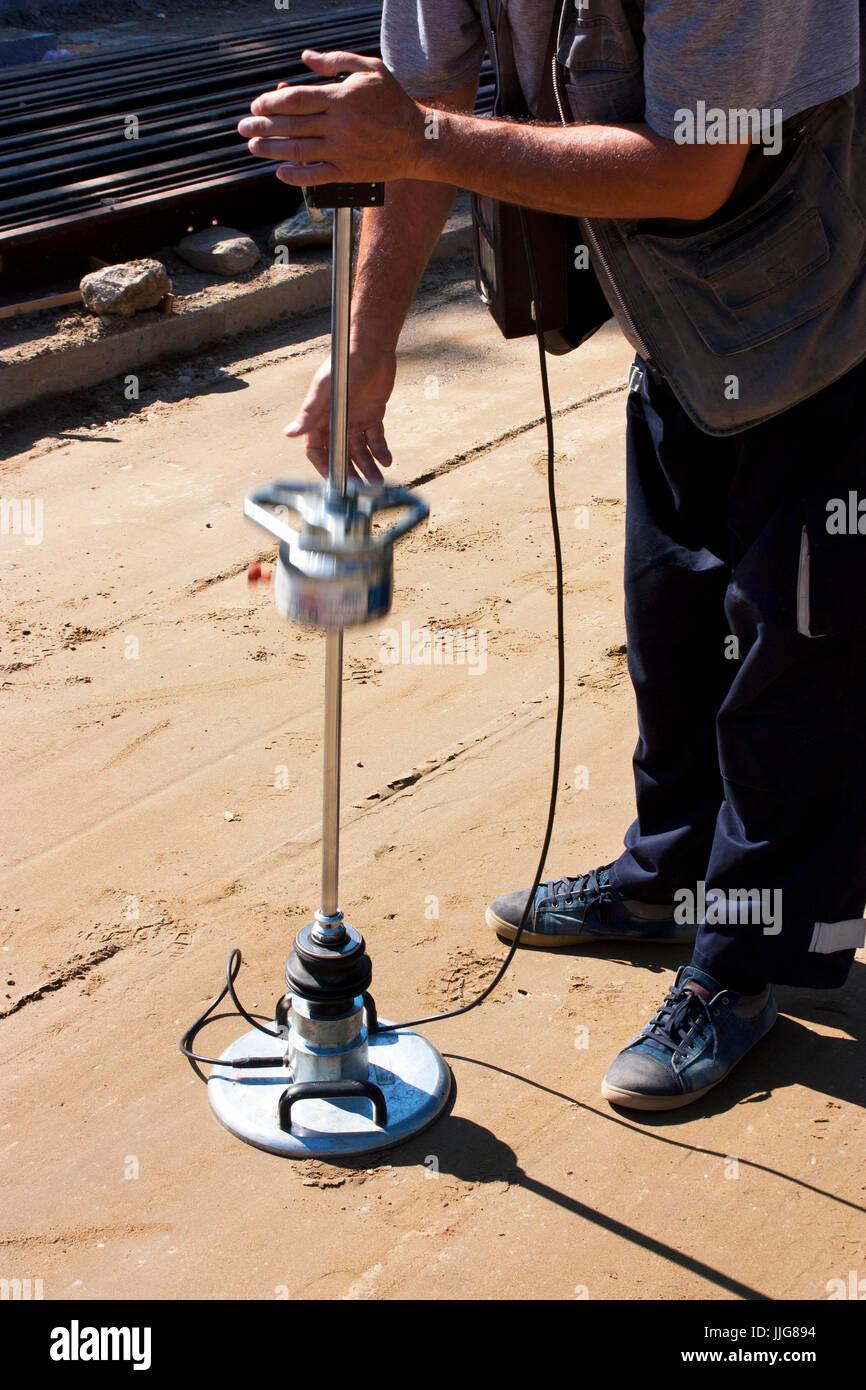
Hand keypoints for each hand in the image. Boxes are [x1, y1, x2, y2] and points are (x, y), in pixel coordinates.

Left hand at [238, 49, 426, 185]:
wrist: (418, 140)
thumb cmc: (393, 102)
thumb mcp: (369, 69)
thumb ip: (336, 61)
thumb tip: (306, 58)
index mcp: (340, 98)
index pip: (296, 99)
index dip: (272, 103)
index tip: (257, 105)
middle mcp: (338, 125)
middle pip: (291, 125)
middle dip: (262, 125)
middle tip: (244, 126)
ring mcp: (342, 150)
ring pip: (298, 150)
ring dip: (271, 149)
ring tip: (253, 146)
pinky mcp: (348, 172)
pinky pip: (315, 175)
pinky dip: (295, 174)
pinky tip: (280, 172)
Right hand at [286, 344, 396, 483]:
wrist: (371, 348)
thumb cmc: (343, 364)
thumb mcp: (324, 390)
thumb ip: (309, 413)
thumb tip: (289, 434)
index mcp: (320, 418)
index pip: (316, 449)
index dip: (324, 466)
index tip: (334, 481)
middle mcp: (336, 422)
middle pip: (340, 455)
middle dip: (349, 472)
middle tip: (359, 488)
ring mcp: (354, 419)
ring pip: (360, 450)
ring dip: (368, 466)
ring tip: (377, 481)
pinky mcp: (372, 415)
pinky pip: (376, 439)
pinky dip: (381, 451)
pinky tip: (387, 461)